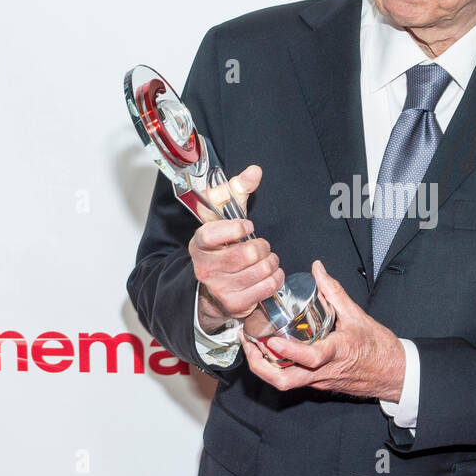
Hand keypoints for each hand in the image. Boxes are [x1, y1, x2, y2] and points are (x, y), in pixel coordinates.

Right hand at [191, 164, 284, 333]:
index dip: (236, 228)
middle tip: (263, 246)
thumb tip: (254, 171)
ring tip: (268, 259)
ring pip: (261, 270)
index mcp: (199, 243)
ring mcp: (219, 288)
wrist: (214, 284)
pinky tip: (271, 274)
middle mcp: (205, 267)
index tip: (247, 226)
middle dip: (263, 246)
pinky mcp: (234, 304)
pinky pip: (267, 287)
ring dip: (272, 262)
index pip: (213, 234)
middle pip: (247, 254)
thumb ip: (238, 188)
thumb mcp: (225, 213)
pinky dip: (276, 278)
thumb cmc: (223, 244)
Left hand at [240, 260, 405, 400]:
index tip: (271, 340)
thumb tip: (318, 269)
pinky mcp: (319, 385)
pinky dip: (278, 367)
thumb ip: (334, 292)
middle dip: (260, 366)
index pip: (310, 358)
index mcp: (338, 353)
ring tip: (254, 346)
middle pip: (285, 382)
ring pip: (286, 383)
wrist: (394, 373)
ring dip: (264, 367)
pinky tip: (271, 351)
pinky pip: (293, 380)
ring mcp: (320, 382)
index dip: (288, 351)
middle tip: (248, 344)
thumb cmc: (379, 347)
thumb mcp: (357, 315)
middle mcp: (325, 372)